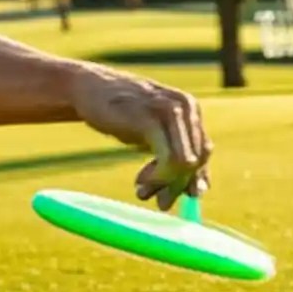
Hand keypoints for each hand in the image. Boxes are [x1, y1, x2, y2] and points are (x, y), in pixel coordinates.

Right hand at [70, 64, 211, 210]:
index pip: (204, 152)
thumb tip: (196, 191)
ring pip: (185, 164)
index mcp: (191, 109)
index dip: (191, 179)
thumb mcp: (152, 132)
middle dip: (177, 186)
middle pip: (197, 160)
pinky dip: (158, 179)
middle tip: (158, 202)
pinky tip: (140, 181)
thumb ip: (174, 152)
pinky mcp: (152, 120)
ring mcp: (170, 111)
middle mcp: (187, 107)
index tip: (173, 195)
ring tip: (142, 192)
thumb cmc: (120, 113)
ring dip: (165, 185)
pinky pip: (169, 161)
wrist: (88, 88)